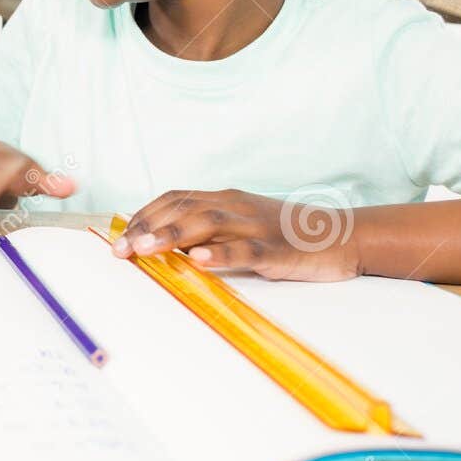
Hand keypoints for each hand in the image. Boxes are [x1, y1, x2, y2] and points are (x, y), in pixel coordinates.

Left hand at [111, 189, 361, 280]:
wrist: (341, 234)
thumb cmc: (285, 234)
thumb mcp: (242, 225)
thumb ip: (208, 230)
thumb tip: (164, 244)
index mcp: (224, 199)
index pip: (174, 200)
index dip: (143, 216)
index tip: (119, 237)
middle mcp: (235, 207)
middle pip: (183, 210)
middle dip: (146, 228)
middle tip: (119, 250)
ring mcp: (255, 226)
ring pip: (207, 224)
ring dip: (172, 235)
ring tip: (145, 250)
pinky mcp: (275, 249)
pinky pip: (243, 249)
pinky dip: (219, 254)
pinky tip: (198, 261)